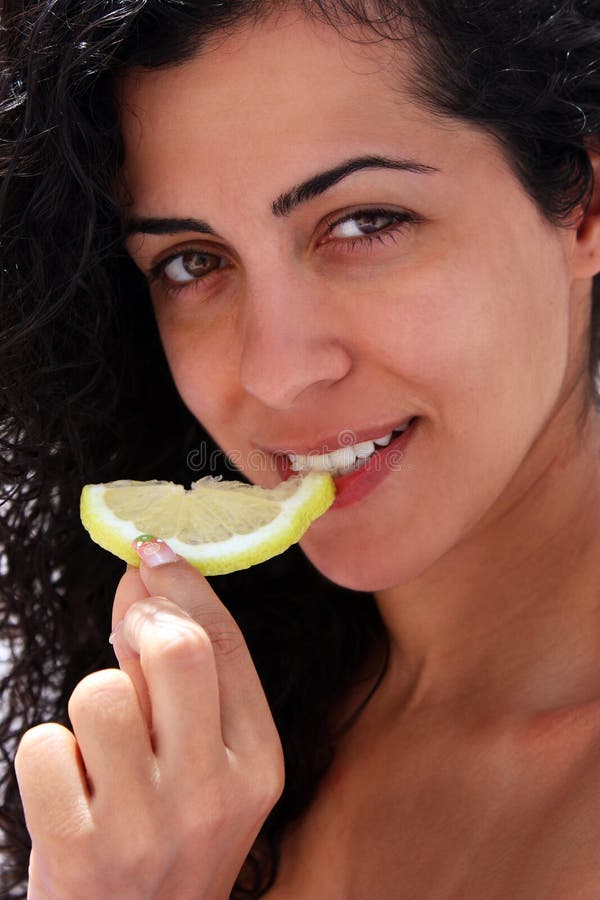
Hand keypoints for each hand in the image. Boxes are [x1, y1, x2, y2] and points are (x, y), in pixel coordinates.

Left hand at [15, 547, 284, 898]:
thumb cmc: (167, 839)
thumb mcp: (202, 765)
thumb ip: (179, 674)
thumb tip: (143, 573)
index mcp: (257, 762)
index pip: (225, 643)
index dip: (182, 583)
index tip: (151, 550)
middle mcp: (213, 793)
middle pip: (174, 648)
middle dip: (137, 623)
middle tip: (123, 639)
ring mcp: (149, 826)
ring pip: (99, 692)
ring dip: (87, 703)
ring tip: (97, 746)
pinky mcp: (82, 853)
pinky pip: (42, 745)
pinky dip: (45, 755)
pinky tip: (68, 789)